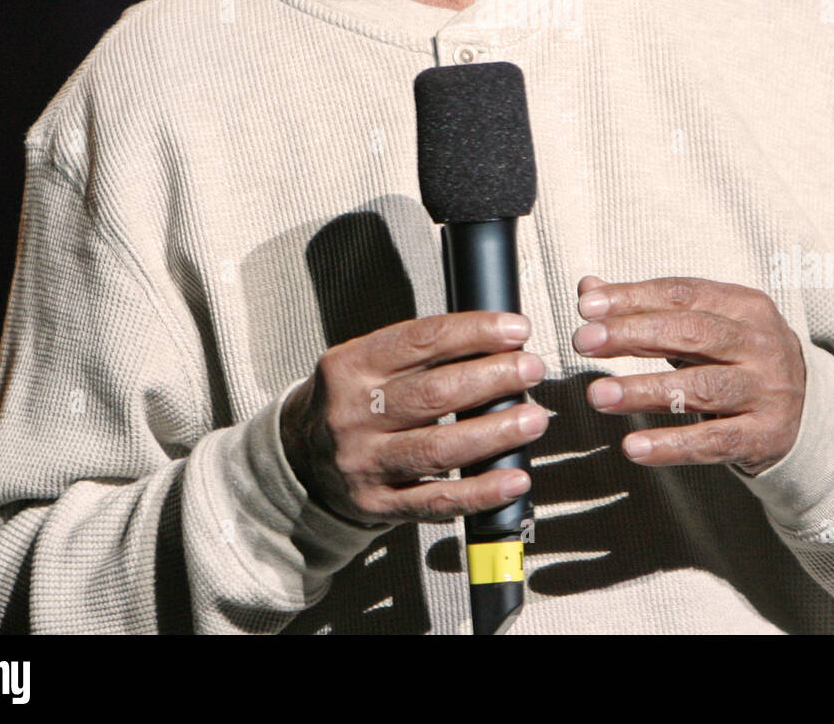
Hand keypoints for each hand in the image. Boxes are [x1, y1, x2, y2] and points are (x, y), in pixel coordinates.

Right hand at [280, 311, 548, 524]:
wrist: (300, 459)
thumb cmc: (354, 401)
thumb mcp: (367, 363)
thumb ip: (420, 352)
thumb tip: (497, 342)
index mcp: (350, 365)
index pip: (420, 340)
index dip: (474, 333)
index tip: (516, 329)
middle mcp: (352, 414)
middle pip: (434, 394)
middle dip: (492, 379)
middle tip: (531, 369)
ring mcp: (363, 463)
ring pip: (439, 448)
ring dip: (494, 433)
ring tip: (533, 419)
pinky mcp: (376, 505)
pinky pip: (436, 501)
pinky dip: (480, 491)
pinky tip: (513, 478)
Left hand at [573, 275, 804, 473]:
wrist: (809, 412)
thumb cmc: (737, 359)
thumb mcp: (702, 325)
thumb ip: (645, 307)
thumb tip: (588, 288)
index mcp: (745, 305)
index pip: (683, 294)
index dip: (633, 297)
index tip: (586, 305)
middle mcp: (760, 344)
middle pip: (693, 333)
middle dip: (633, 335)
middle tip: (583, 341)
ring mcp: (766, 391)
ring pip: (702, 388)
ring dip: (645, 390)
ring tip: (598, 394)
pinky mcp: (764, 437)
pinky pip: (713, 442)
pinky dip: (671, 445)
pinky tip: (634, 447)